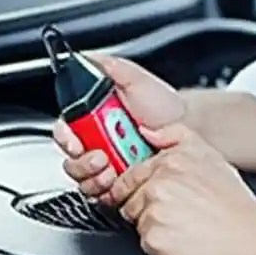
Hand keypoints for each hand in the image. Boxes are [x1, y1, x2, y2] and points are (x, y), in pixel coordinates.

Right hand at [52, 54, 187, 205]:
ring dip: (93, 177)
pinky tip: (120, 182)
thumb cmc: (164, 107)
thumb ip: (109, 68)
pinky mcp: (120, 188)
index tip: (76, 141)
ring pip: (83, 180)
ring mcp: (108, 167)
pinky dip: (106, 191)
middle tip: (100, 157)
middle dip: (81, 162)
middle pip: (70, 159)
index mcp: (93, 119)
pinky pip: (101, 195)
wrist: (190, 131)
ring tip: (112, 169)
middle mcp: (96, 144)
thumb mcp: (136, 81)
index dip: (66, 138)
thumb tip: (86, 58)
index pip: (65, 131)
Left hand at [116, 123, 255, 254]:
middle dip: (146, 208)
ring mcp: (155, 212)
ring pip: (137, 222)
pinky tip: (183, 243)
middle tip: (178, 215)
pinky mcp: (154, 240)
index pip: (131, 174)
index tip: (155, 198)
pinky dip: (161, 248)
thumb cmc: (236, 207)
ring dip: (154, 228)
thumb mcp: (211, 156)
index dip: (139, 188)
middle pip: (129, 199)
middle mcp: (160, 183)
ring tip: (184, 228)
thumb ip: (175, 135)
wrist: (254, 243)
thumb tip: (146, 131)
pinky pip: (145, 245)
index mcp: (171, 161)